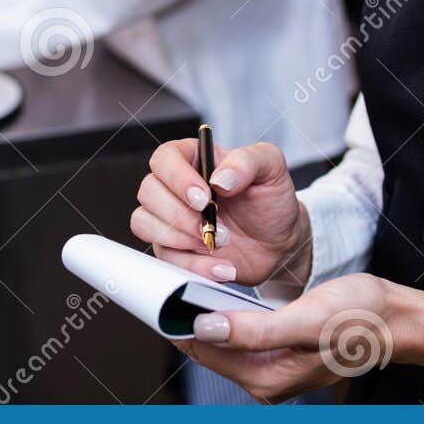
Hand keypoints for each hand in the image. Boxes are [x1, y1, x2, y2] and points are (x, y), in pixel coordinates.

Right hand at [131, 139, 311, 290]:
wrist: (279, 242)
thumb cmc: (271, 200)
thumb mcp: (271, 168)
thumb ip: (248, 161)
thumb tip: (220, 178)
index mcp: (195, 158)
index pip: (164, 158)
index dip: (177, 178)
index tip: (204, 198)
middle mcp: (176, 186)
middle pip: (148, 191)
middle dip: (181, 214)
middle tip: (215, 226)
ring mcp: (170, 218)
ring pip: (144, 223)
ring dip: (181, 239)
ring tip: (219, 244)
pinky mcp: (173, 249)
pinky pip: (164, 257)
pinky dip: (193, 265)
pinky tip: (222, 266)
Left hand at [180, 273, 423, 403]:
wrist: (395, 317)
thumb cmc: (359, 317)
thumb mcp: (305, 319)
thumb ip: (253, 330)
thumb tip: (206, 327)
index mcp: (267, 378)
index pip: (204, 350)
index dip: (179, 320)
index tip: (160, 290)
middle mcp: (265, 379)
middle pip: (209, 346)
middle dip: (189, 316)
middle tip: (172, 278)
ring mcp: (273, 367)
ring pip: (223, 338)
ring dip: (207, 313)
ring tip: (192, 281)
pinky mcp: (280, 351)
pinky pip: (240, 334)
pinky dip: (227, 314)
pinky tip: (222, 294)